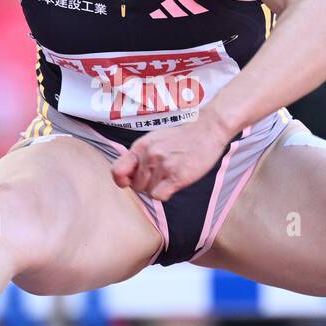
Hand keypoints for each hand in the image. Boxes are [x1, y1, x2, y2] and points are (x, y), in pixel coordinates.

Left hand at [111, 117, 229, 200]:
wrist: (208, 129)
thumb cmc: (182, 137)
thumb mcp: (154, 139)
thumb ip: (140, 155)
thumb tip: (128, 177)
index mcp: (140, 146)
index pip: (117, 170)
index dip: (122, 180)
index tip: (130, 182)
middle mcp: (149, 155)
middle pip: (136, 186)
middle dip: (147, 185)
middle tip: (162, 175)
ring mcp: (162, 165)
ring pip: (148, 192)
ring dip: (159, 188)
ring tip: (172, 174)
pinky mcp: (177, 176)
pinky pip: (159, 196)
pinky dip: (166, 193)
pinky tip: (175, 183)